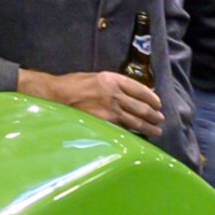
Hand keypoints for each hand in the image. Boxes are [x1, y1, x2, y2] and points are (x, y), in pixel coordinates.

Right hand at [22, 70, 163, 138]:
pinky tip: (140, 136)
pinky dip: (135, 133)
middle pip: (142, 106)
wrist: (54, 94)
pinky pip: (125, 128)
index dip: (152, 98)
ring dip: (149, 127)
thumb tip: (130, 93)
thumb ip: (112, 84)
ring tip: (157, 131)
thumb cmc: (72, 84)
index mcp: (112, 79)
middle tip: (160, 119)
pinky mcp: (104, 122)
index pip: (140, 89)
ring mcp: (110, 109)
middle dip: (154, 114)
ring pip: (137, 120)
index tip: (158, 104)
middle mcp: (114, 93)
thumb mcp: (94, 77)